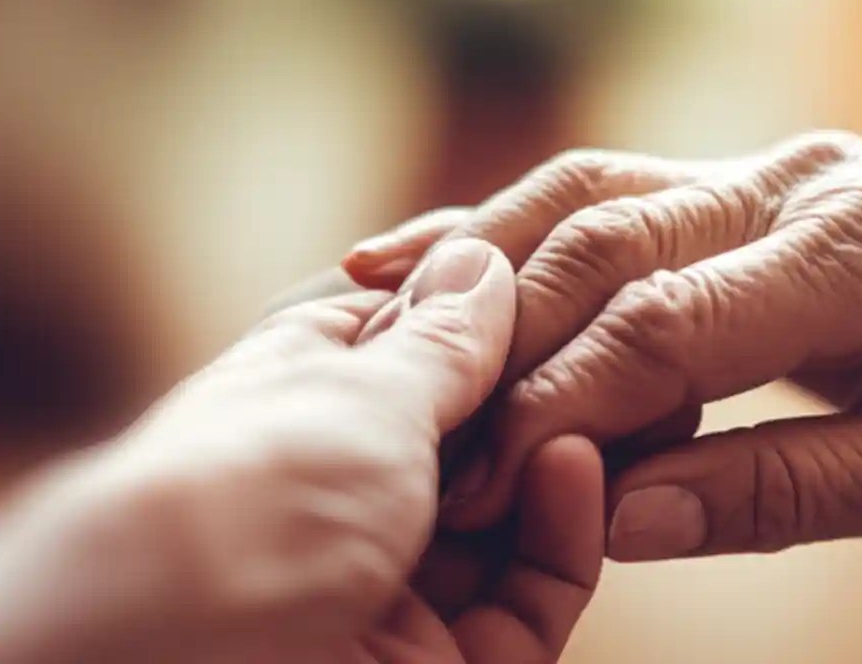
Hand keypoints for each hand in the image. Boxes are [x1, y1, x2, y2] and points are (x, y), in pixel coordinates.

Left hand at [0, 239, 600, 663]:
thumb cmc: (244, 496)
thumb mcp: (359, 392)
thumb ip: (442, 341)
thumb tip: (482, 261)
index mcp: (312, 405)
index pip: (426, 344)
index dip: (500, 314)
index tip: (572, 279)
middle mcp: (353, 496)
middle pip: (483, 436)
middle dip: (549, 395)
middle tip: (618, 344)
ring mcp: (398, 584)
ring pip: (518, 519)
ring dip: (563, 458)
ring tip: (610, 401)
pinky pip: (529, 601)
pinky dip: (565, 534)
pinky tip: (577, 466)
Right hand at [343, 131, 861, 560]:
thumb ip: (782, 491)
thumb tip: (620, 519)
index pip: (672, 322)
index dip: (565, 407)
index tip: (484, 486)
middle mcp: (801, 181)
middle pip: (610, 244)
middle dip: (508, 351)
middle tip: (430, 444)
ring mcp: (766, 173)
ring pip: (587, 199)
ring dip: (479, 265)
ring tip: (376, 319)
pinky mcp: (741, 191)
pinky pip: (605, 197)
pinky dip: (511, 230)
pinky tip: (423, 254)